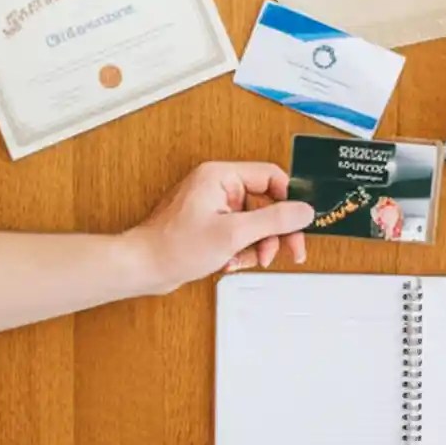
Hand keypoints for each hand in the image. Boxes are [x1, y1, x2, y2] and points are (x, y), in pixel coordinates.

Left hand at [124, 162, 314, 293]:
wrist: (143, 268)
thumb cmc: (174, 247)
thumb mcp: (234, 234)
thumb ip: (274, 220)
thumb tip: (303, 211)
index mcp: (221, 176)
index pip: (271, 177)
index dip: (289, 201)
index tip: (299, 222)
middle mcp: (217, 186)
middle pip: (266, 203)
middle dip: (275, 231)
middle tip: (289, 250)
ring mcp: (213, 206)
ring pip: (255, 222)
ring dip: (258, 244)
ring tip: (252, 260)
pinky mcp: (210, 224)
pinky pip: (240, 233)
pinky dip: (242, 250)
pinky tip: (231, 262)